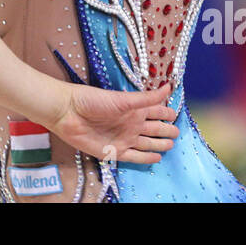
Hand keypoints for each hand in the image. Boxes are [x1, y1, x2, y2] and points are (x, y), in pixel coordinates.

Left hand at [49, 81, 178, 163]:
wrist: (69, 113)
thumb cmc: (94, 101)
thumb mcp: (123, 99)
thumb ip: (146, 98)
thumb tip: (169, 87)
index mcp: (134, 109)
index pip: (156, 111)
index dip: (167, 113)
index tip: (177, 115)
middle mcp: (132, 124)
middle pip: (154, 129)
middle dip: (166, 130)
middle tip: (177, 133)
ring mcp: (125, 138)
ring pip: (148, 143)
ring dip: (159, 144)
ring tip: (170, 145)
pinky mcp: (116, 152)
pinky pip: (135, 157)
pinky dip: (147, 158)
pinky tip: (157, 158)